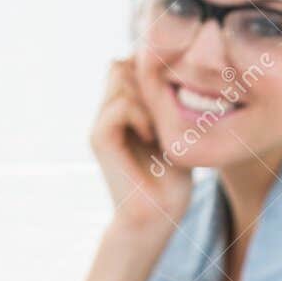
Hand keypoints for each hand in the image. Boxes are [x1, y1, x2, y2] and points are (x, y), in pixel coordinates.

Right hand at [90, 57, 192, 233]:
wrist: (156, 218)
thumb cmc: (173, 181)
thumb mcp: (177, 133)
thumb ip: (170, 104)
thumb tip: (182, 73)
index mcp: (123, 110)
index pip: (129, 62)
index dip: (152, 68)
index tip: (177, 95)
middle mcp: (108, 113)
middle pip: (122, 64)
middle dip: (149, 77)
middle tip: (169, 110)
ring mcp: (101, 124)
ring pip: (119, 75)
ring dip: (147, 95)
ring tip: (161, 126)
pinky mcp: (99, 139)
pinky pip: (119, 104)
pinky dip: (140, 114)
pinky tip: (152, 136)